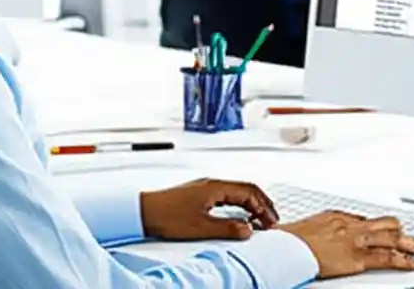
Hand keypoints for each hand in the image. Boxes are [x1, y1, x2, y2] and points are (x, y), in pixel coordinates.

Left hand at [139, 179, 278, 240]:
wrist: (142, 212)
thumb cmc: (167, 216)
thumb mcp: (201, 227)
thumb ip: (227, 228)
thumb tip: (247, 229)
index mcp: (216, 187)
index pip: (249, 192)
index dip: (264, 207)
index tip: (271, 222)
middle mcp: (212, 183)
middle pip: (246, 189)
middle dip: (262, 204)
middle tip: (271, 220)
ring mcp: (205, 188)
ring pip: (236, 192)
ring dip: (250, 204)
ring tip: (258, 219)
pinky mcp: (198, 195)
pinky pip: (226, 196)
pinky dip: (238, 205)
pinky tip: (237, 216)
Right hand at [280, 211, 413, 278]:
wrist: (287, 248)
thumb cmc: (291, 240)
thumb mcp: (307, 227)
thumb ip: (321, 228)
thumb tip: (321, 232)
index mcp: (338, 216)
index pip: (365, 220)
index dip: (377, 227)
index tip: (384, 229)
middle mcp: (351, 225)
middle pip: (383, 224)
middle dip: (397, 230)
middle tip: (408, 236)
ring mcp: (357, 241)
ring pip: (391, 238)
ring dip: (407, 243)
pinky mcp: (358, 258)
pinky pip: (388, 258)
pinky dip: (405, 261)